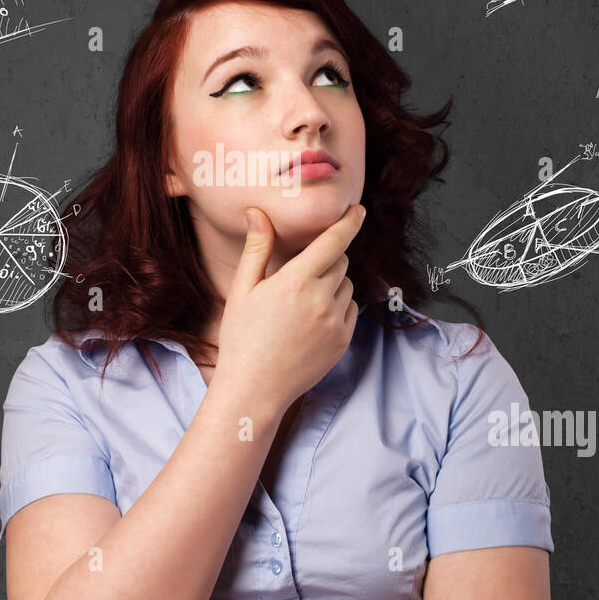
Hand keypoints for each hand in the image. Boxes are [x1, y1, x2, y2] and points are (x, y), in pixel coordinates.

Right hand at [212, 203, 364, 415]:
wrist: (254, 389)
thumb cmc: (241, 338)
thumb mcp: (243, 290)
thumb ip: (257, 248)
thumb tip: (257, 212)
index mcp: (295, 281)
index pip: (333, 242)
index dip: (348, 223)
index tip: (357, 210)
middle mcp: (321, 299)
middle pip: (340, 261)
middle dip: (326, 259)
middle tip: (300, 276)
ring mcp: (335, 322)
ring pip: (347, 286)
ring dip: (333, 284)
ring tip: (302, 304)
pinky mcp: (343, 341)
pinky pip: (350, 310)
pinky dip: (337, 308)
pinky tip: (311, 322)